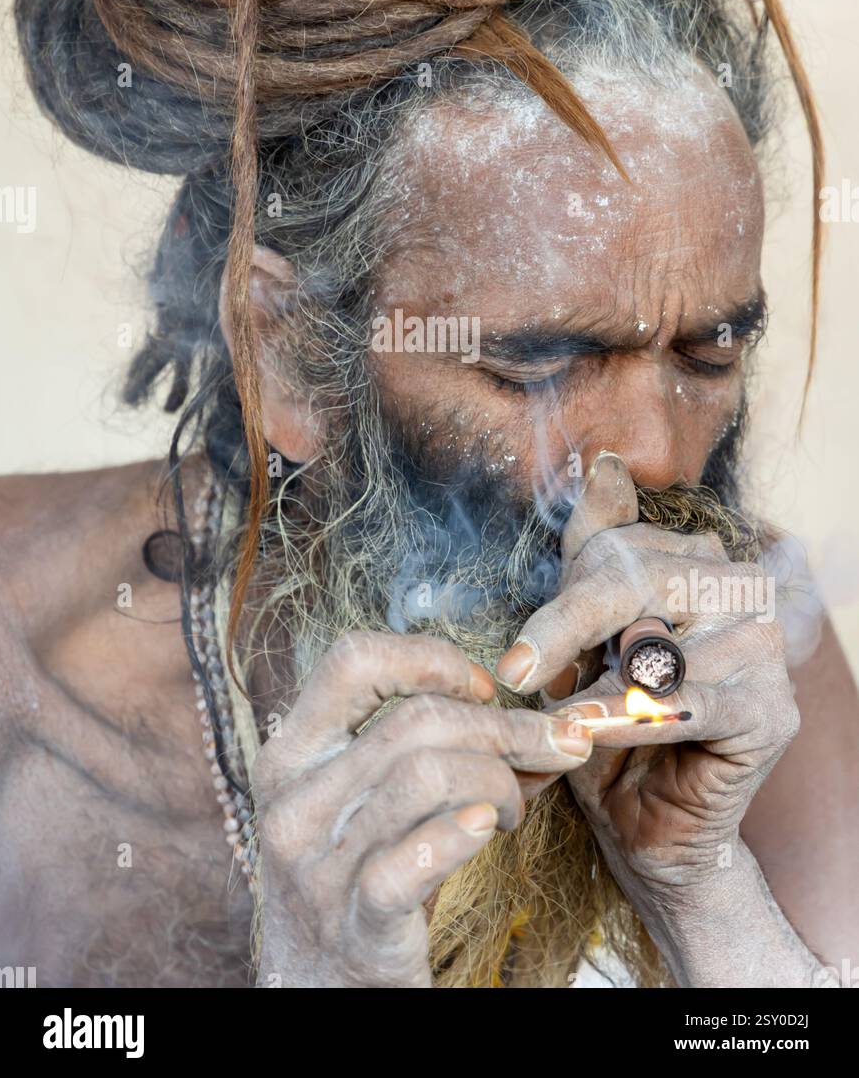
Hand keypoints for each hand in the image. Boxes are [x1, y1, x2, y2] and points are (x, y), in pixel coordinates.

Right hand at [251, 629, 592, 987]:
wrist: (316, 995)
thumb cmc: (354, 881)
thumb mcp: (368, 805)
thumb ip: (429, 753)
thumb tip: (534, 720)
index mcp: (291, 756)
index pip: (352, 660)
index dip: (430, 660)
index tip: (483, 690)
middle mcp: (293, 802)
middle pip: (416, 720)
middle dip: (505, 726)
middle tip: (552, 747)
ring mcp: (317, 868)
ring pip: (426, 776)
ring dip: (497, 780)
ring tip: (512, 807)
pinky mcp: (356, 929)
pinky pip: (413, 861)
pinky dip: (462, 835)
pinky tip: (486, 829)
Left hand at [495, 453, 799, 905]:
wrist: (644, 827)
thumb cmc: (606, 722)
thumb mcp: (586, 632)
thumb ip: (594, 548)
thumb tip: (604, 462)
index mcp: (698, 559)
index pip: (620, 550)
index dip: (564, 601)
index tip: (519, 657)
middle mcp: (742, 589)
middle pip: (641, 581)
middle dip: (571, 629)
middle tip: (520, 675)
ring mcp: (763, 648)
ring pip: (658, 646)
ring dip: (596, 690)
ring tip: (564, 725)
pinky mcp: (771, 709)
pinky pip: (685, 703)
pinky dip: (628, 719)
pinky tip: (587, 733)